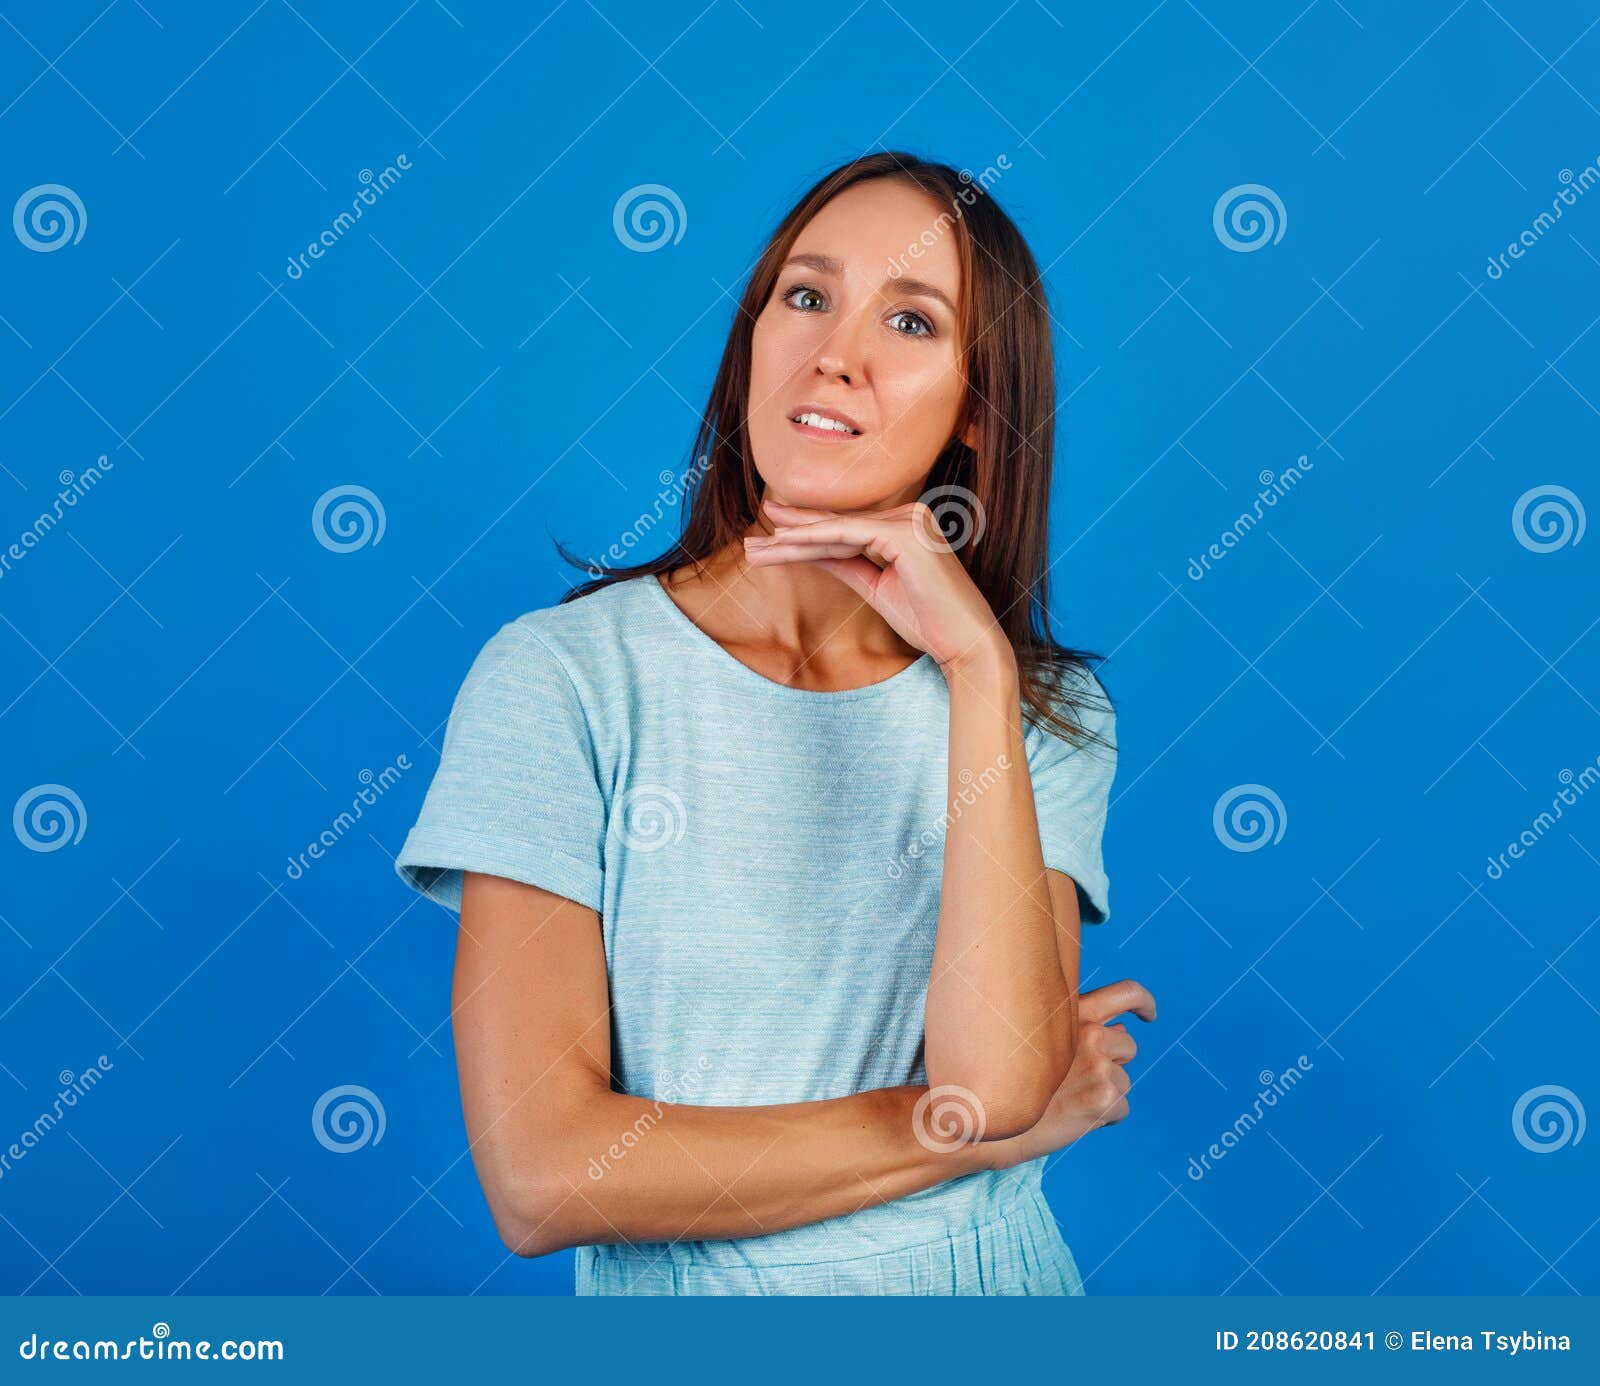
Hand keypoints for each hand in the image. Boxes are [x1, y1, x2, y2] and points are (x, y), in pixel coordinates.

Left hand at [743, 497, 1010, 676]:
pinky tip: (782, 547)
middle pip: (838, 525)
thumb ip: (843, 564)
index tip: (769, 541)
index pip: (847, 528)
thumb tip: (807, 551)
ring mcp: (910, 520)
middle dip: (791, 534)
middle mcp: (911, 514)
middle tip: (750, 541)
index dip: (805, 533)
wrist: (963, 643)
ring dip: (792, 542)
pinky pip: (847, 536)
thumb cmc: (927, 620)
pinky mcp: (905, 534)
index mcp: (907, 524)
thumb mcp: (874, 587)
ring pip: (837, 530)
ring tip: (754, 551)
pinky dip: (812, 541)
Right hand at [979, 979, 1157, 1169]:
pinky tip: (1072, 1118)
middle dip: (1113, 1065)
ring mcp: (1098, 1065)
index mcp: (1072, 1013)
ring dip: (1104, 1094)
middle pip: (1128, 1048)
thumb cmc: (1005, 1080)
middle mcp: (1087, 1033)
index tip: (1149, 1014)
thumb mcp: (1040, 1041)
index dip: (1144, 1003)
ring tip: (1066, 1101)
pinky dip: (1103, 1119)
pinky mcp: (1104, 1098)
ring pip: (1124, 1082)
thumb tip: (1122, 1032)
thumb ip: (1081, 1031)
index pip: (1126, 994)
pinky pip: (1121, 1111)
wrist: (985, 1119)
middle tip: (1078, 1081)